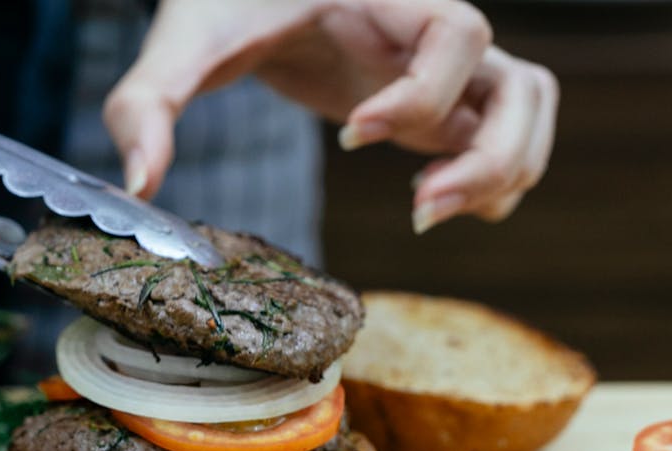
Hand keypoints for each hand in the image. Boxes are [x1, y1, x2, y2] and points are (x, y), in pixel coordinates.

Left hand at [104, 0, 557, 232]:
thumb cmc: (222, 4)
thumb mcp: (181, 46)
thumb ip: (147, 107)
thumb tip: (141, 187)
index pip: (455, 34)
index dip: (420, 95)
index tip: (351, 136)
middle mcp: (425, 30)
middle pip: (524, 84)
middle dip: (487, 157)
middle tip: (418, 209)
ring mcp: (439, 67)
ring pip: (530, 108)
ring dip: (503, 171)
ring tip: (427, 209)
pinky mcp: (435, 99)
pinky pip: (503, 129)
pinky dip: (494, 174)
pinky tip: (432, 201)